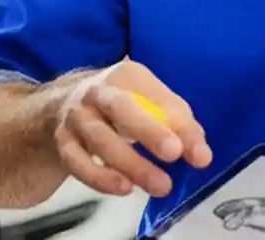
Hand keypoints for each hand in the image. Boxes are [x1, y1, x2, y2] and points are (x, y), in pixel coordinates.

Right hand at [54, 58, 212, 197]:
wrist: (67, 105)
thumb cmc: (122, 105)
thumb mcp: (153, 104)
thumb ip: (181, 127)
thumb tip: (201, 156)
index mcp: (125, 76)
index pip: (155, 96)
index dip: (177, 123)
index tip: (197, 151)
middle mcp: (96, 92)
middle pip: (121, 108)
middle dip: (149, 132)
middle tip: (175, 155)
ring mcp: (76, 117)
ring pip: (99, 138)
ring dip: (129, 164)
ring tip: (158, 185)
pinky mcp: (63, 143)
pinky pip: (78, 162)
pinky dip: (100, 178)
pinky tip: (124, 188)